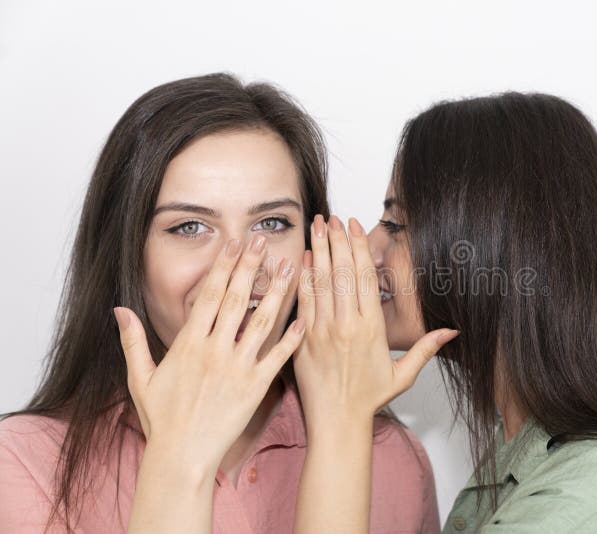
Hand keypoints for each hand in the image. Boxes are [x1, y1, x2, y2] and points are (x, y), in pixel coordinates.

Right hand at [113, 236, 303, 472]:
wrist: (182, 456)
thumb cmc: (162, 419)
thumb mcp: (140, 378)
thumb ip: (132, 341)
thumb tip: (120, 310)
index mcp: (188, 344)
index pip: (208, 296)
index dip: (223, 267)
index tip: (234, 243)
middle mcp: (215, 351)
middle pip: (236, 299)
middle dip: (250, 267)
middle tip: (264, 240)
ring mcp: (238, 368)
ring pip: (261, 322)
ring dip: (277, 292)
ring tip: (290, 267)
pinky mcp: (256, 387)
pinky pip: (277, 357)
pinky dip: (292, 337)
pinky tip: (304, 317)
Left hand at [292, 215, 458, 428]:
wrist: (337, 422)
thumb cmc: (369, 399)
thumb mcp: (403, 374)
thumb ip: (426, 348)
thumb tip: (453, 331)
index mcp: (372, 328)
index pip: (365, 278)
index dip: (359, 247)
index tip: (353, 226)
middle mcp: (346, 325)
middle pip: (342, 272)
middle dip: (336, 241)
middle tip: (330, 217)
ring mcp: (323, 331)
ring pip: (321, 282)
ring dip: (318, 251)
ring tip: (315, 226)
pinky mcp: (303, 340)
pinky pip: (303, 302)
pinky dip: (303, 278)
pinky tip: (302, 259)